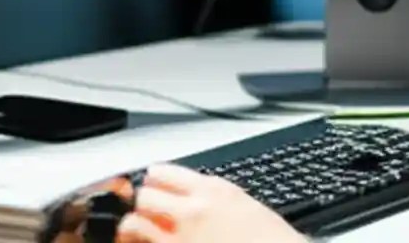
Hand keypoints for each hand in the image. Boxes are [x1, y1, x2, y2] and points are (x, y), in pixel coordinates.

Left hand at [117, 164, 305, 242]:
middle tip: (147, 212)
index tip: (153, 186)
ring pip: (135, 225)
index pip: (162, 173)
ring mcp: (180, 240)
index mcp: (212, 192)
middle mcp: (193, 212)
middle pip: (144, 196)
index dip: (154, 181)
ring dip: (135, 229)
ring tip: (140, 234)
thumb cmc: (273, 242)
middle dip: (144, 205)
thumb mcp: (246, 207)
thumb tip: (192, 194)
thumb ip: (214, 197)